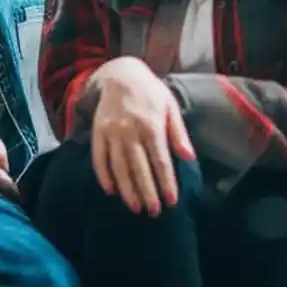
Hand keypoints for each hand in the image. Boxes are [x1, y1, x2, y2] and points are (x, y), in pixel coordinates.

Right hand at [90, 57, 194, 215]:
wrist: (120, 74)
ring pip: (118, 166)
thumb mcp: (170, 106)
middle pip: (139, 167)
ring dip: (127, 189)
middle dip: (147, 191)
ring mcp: (111, 132)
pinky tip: (111, 191)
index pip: (160, 160)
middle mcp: (130, 130)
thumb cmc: (151, 92)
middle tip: (154, 212)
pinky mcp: (98, 132)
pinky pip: (99, 158)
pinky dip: (103, 175)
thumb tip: (188, 157)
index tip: (171, 201)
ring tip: (135, 207)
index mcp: (151, 125)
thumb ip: (178, 133)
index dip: (166, 182)